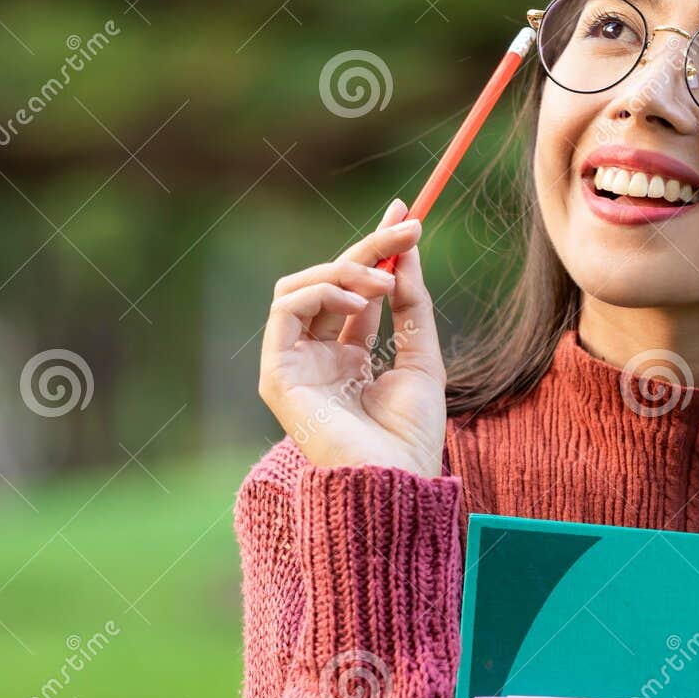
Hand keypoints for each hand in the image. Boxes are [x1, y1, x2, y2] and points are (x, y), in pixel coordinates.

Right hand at [257, 199, 446, 477]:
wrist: (394, 482)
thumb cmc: (409, 436)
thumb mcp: (422, 357)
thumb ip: (411, 304)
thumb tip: (406, 251)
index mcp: (347, 357)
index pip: (353, 289)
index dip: (374, 248)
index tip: (404, 215)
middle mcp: (316, 356)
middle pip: (326, 281)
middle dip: (365, 247)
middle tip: (403, 227)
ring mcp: (293, 364)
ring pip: (298, 287)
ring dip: (342, 269)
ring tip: (382, 282)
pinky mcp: (276, 375)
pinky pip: (284, 311)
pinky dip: (319, 291)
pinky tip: (356, 299)